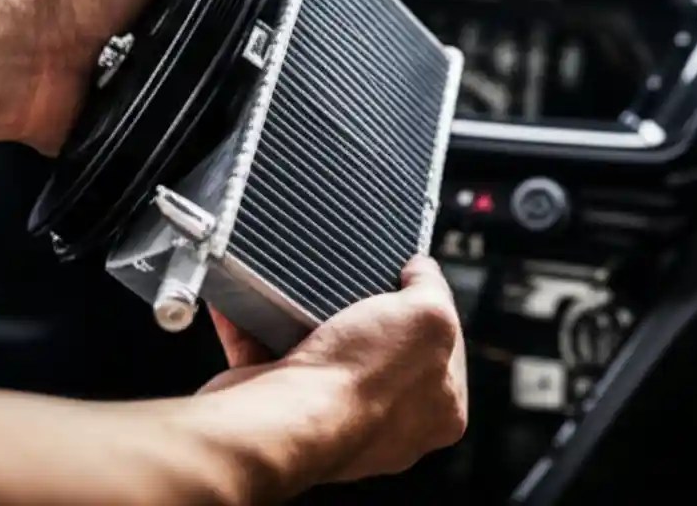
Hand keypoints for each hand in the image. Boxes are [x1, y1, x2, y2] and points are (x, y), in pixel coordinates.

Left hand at [13, 0, 244, 154]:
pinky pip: (196, 111)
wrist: (42, 56)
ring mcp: (166, 64)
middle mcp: (173, 20)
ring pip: (222, 72)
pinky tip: (197, 92)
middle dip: (242, 31)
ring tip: (214, 62)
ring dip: (221, 72)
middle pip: (235, 27)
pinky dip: (197, 105)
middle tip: (242, 29)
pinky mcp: (157, 105)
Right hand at [200, 256, 468, 484]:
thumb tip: (420, 271)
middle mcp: (391, 425)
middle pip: (382, 346)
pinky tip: (250, 300)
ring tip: (302, 288)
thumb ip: (434, 289)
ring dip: (306, 316)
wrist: (281, 422)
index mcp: (442, 411)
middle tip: (355, 284)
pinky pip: (268, 356)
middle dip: (365, 310)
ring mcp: (333, 420)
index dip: (430, 303)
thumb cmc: (361, 378)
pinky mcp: (282, 411)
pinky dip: (256, 327)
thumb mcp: (429, 315)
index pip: (446, 346)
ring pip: (323, 350)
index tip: (407, 278)